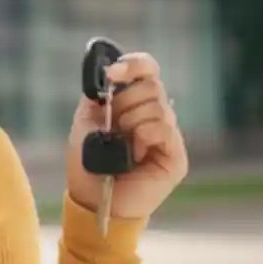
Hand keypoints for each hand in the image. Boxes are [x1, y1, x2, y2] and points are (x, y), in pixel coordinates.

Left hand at [65, 52, 188, 219]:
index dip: (132, 65)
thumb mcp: (86, 121)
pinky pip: (163, 128)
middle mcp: (156, 115)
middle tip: (112, 124)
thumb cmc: (88, 163)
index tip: (111, 74)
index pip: (147, 69)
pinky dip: (143, 135)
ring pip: (157, 105)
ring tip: (121, 144)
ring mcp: (168, 135)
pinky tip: (134, 154)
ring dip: (130, 122)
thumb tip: (106, 69)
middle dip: (124, 102)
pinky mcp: (176, 156)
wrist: (92, 199)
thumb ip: (97, 94)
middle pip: (152, 85)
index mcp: (135, 104)